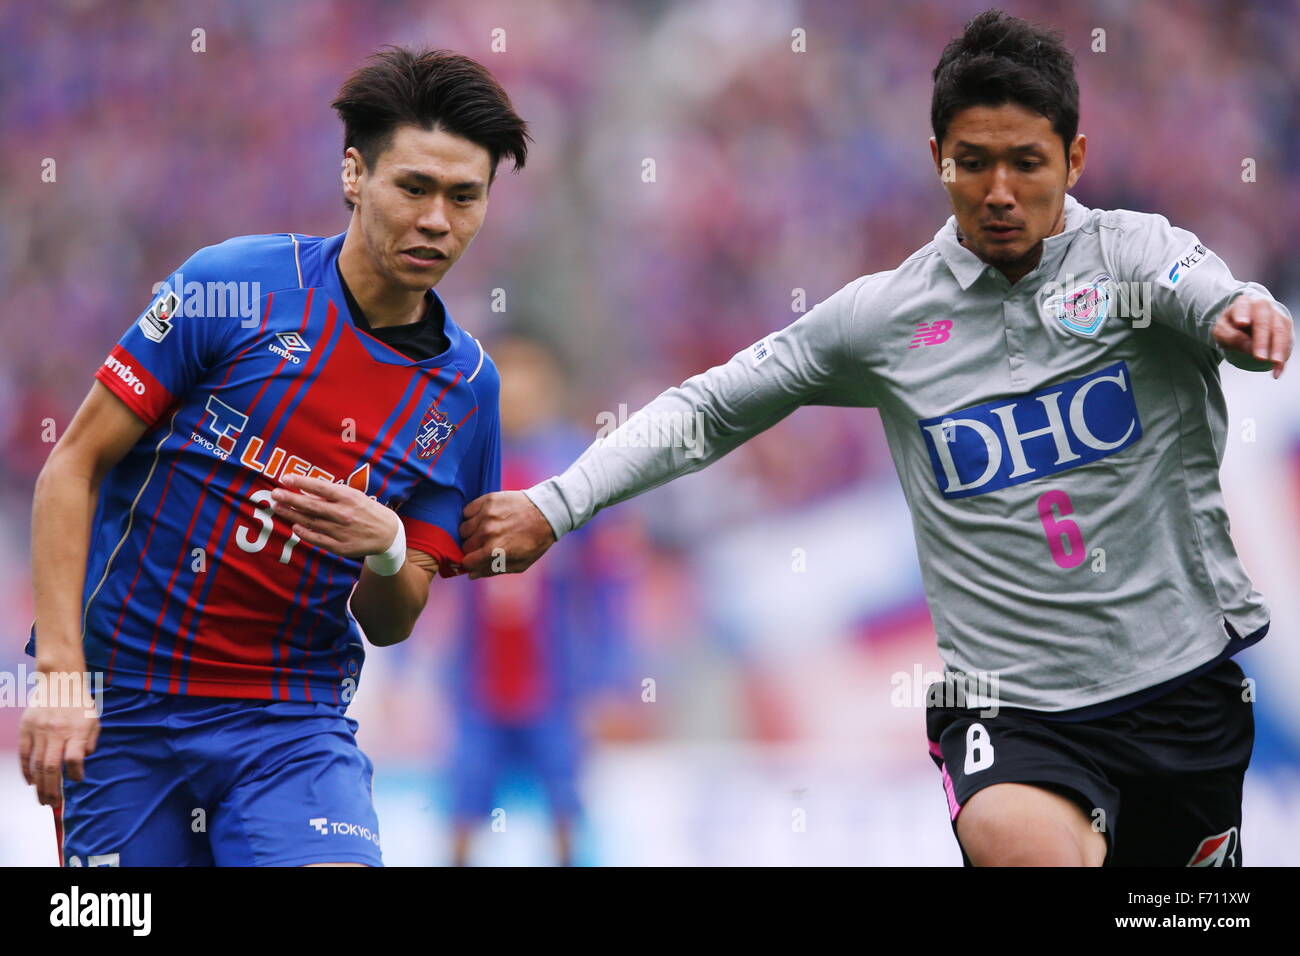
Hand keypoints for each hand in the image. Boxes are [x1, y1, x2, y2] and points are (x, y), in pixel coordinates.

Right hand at [19, 679, 99, 806]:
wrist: (60, 681)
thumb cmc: (80, 704)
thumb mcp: (94, 720)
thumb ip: (90, 741)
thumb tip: (82, 761)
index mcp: (76, 730)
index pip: (75, 758)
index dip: (76, 773)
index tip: (77, 780)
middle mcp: (57, 731)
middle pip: (52, 767)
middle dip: (52, 790)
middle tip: (53, 804)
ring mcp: (39, 730)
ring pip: (37, 764)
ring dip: (39, 785)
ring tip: (43, 799)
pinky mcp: (26, 728)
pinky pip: (24, 754)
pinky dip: (26, 770)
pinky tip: (31, 782)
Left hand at [270, 474, 398, 558]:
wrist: (387, 533)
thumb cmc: (366, 510)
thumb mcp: (354, 496)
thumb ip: (331, 494)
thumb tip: (306, 491)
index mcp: (348, 497)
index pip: (320, 487)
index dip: (301, 482)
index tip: (285, 478)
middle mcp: (343, 513)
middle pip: (311, 505)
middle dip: (290, 499)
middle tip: (274, 494)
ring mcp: (341, 531)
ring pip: (310, 522)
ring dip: (292, 515)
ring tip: (278, 508)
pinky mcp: (340, 546)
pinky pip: (317, 539)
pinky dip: (304, 533)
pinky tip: (294, 527)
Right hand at [459, 491, 556, 577]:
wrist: (547, 512)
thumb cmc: (535, 541)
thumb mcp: (520, 563)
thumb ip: (493, 570)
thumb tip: (472, 574)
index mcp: (494, 550)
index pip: (466, 561)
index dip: (471, 562)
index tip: (476, 559)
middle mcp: (487, 532)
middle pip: (465, 545)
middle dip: (473, 548)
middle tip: (485, 544)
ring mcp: (486, 515)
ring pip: (463, 529)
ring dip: (471, 532)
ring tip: (486, 530)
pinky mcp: (487, 500)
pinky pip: (467, 511)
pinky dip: (472, 516)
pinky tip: (484, 518)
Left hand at [1212, 295, 1291, 377]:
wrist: (1243, 322)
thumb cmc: (1230, 326)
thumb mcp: (1222, 332)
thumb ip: (1232, 337)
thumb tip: (1250, 348)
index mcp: (1243, 303)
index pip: (1243, 307)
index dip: (1243, 314)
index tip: (1241, 323)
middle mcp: (1262, 306)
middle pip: (1265, 321)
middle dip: (1263, 341)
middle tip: (1260, 358)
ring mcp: (1276, 315)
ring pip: (1281, 330)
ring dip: (1279, 349)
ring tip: (1274, 364)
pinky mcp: (1285, 326)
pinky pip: (1288, 341)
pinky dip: (1283, 357)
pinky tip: (1277, 371)